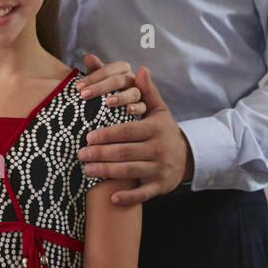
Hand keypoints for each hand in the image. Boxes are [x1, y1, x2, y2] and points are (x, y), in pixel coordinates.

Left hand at [75, 53, 145, 115]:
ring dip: (121, 97)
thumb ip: (94, 68)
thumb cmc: (105, 87)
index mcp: (121, 68)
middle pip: (118, 80)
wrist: (119, 103)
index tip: (78, 87)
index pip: (108, 70)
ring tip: (108, 102)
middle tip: (84, 95)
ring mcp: (139, 91)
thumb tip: (89, 57)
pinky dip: (136, 108)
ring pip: (133, 93)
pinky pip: (142, 106)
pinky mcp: (144, 105)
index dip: (93, 78)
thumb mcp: (99, 78)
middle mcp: (132, 78)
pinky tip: (128, 110)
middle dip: (100, 88)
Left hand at [76, 66, 191, 204]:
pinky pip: (143, 193)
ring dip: (107, 172)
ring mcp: (159, 169)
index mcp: (155, 129)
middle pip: (126, 152)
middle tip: (80, 153)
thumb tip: (141, 69)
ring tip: (86, 169)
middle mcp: (158, 149)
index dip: (108, 134)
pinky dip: (128, 197)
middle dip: (101, 153)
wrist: (187, 157)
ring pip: (130, 171)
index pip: (128, 131)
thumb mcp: (159, 110)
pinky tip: (112, 198)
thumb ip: (148, 92)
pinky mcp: (159, 186)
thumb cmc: (163, 130)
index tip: (88, 136)